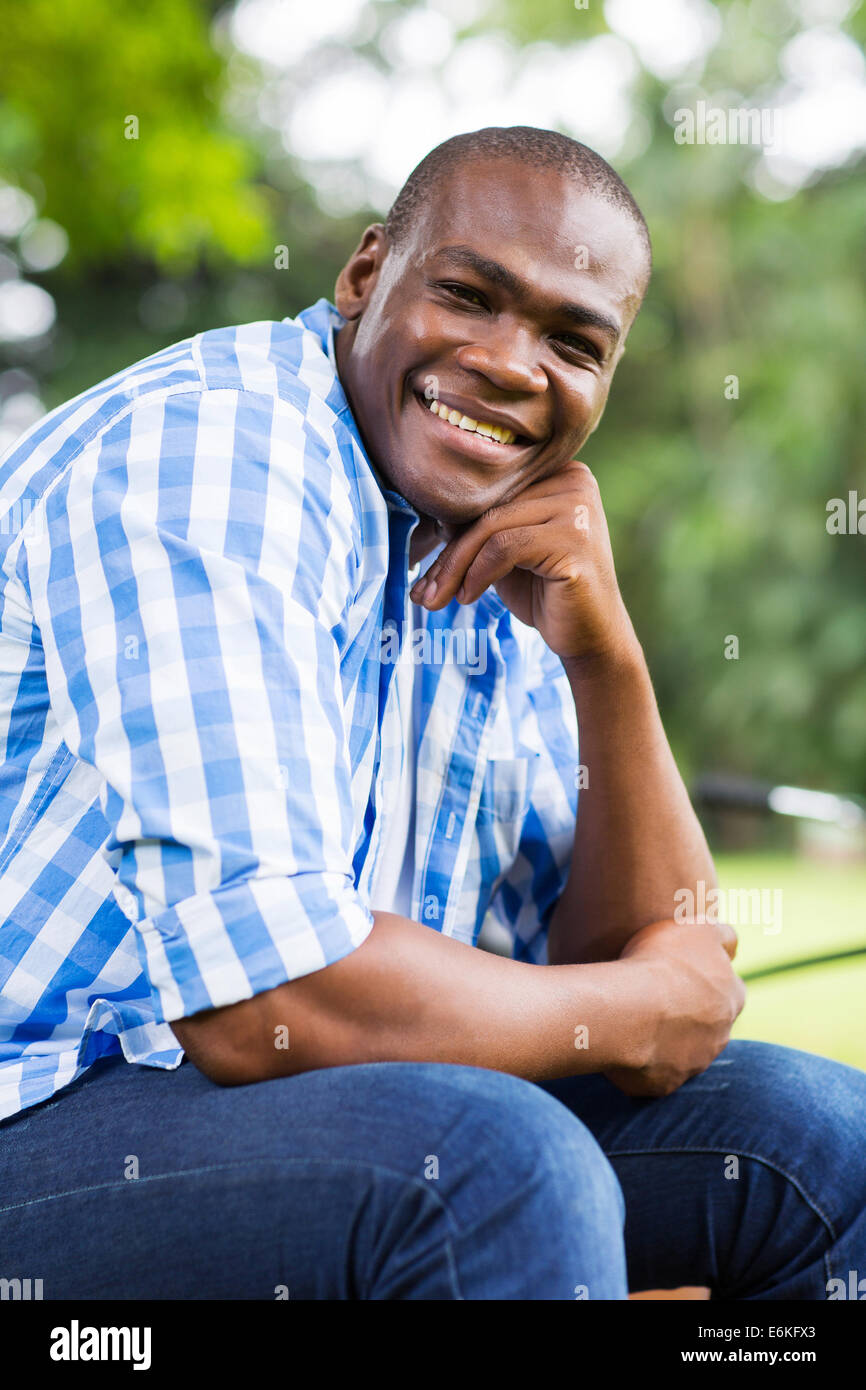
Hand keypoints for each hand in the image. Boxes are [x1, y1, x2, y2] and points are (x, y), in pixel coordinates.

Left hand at [410, 460, 637, 664]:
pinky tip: (468, 596)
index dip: (451, 528)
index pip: (491, 491)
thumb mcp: (506, 552)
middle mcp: (574, 479)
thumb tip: (433, 516)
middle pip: (488, 507)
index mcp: (559, 471)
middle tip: (422, 591)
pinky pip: (505, 547)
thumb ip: (480, 526)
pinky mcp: (574, 540)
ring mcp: (577, 507)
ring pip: (491, 527)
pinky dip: (478, 573)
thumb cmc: (546, 592)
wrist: (590, 637)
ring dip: (454, 567)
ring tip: (437, 598)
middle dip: (448, 553)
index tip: (424, 568)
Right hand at [603, 917, 746, 1098]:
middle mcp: (720, 1034)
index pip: (729, 987)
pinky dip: (643, 1061)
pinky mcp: (665, 1083)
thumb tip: (730, 944)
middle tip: (655, 995)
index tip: (681, 971)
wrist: (628, 1013)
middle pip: (708, 1023)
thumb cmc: (659, 962)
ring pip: (683, 1050)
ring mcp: (693, 1063)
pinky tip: (623, 1042)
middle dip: (689, 1012)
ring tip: (634, 1018)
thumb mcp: (697, 927)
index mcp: (732, 996)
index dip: (706, 978)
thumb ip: (721, 934)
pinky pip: (655, 1073)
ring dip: (666, 1038)